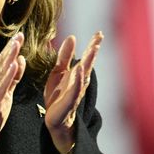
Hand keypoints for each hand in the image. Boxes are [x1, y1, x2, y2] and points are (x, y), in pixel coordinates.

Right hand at [0, 33, 25, 146]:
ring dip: (9, 57)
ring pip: (1, 71)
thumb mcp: (6, 91)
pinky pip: (2, 86)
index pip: (2, 60)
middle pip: (1, 62)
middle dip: (10, 48)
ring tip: (16, 45)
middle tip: (19, 35)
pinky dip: (8, 74)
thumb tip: (21, 59)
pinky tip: (14, 65)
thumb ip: (14, 77)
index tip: (19, 35)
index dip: (10, 48)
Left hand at [43, 31, 102, 153]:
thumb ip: (64, 57)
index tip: (99, 33)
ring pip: (84, 75)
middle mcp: (79, 82)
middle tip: (99, 37)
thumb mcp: (58, 72)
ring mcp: (75, 92)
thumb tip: (72, 37)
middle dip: (93, 51)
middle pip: (88, 64)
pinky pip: (75, 90)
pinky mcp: (68, 102)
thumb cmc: (57, 96)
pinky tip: (80, 69)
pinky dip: (78, 80)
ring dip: (89, 62)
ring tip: (93, 48)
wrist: (54, 120)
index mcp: (77, 74)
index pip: (86, 57)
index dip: (92, 45)